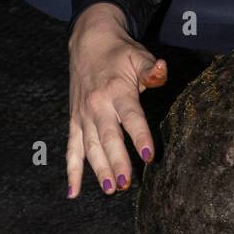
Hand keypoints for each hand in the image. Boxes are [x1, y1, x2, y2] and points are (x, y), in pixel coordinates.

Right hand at [66, 3, 167, 198]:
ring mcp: (83, 115)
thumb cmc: (119, 52)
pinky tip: (74, 192)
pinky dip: (72, 171)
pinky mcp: (74, 121)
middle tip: (125, 184)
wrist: (88, 41)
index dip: (140, 137)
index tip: (149, 156)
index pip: (131, 118)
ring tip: (110, 189)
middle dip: (116, 162)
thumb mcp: (139, 56)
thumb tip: (162, 70)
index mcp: (116, 91)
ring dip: (98, 169)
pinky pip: (71, 149)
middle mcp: (97, 105)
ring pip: (90, 147)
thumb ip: (151, 69)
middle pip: (108, 137)